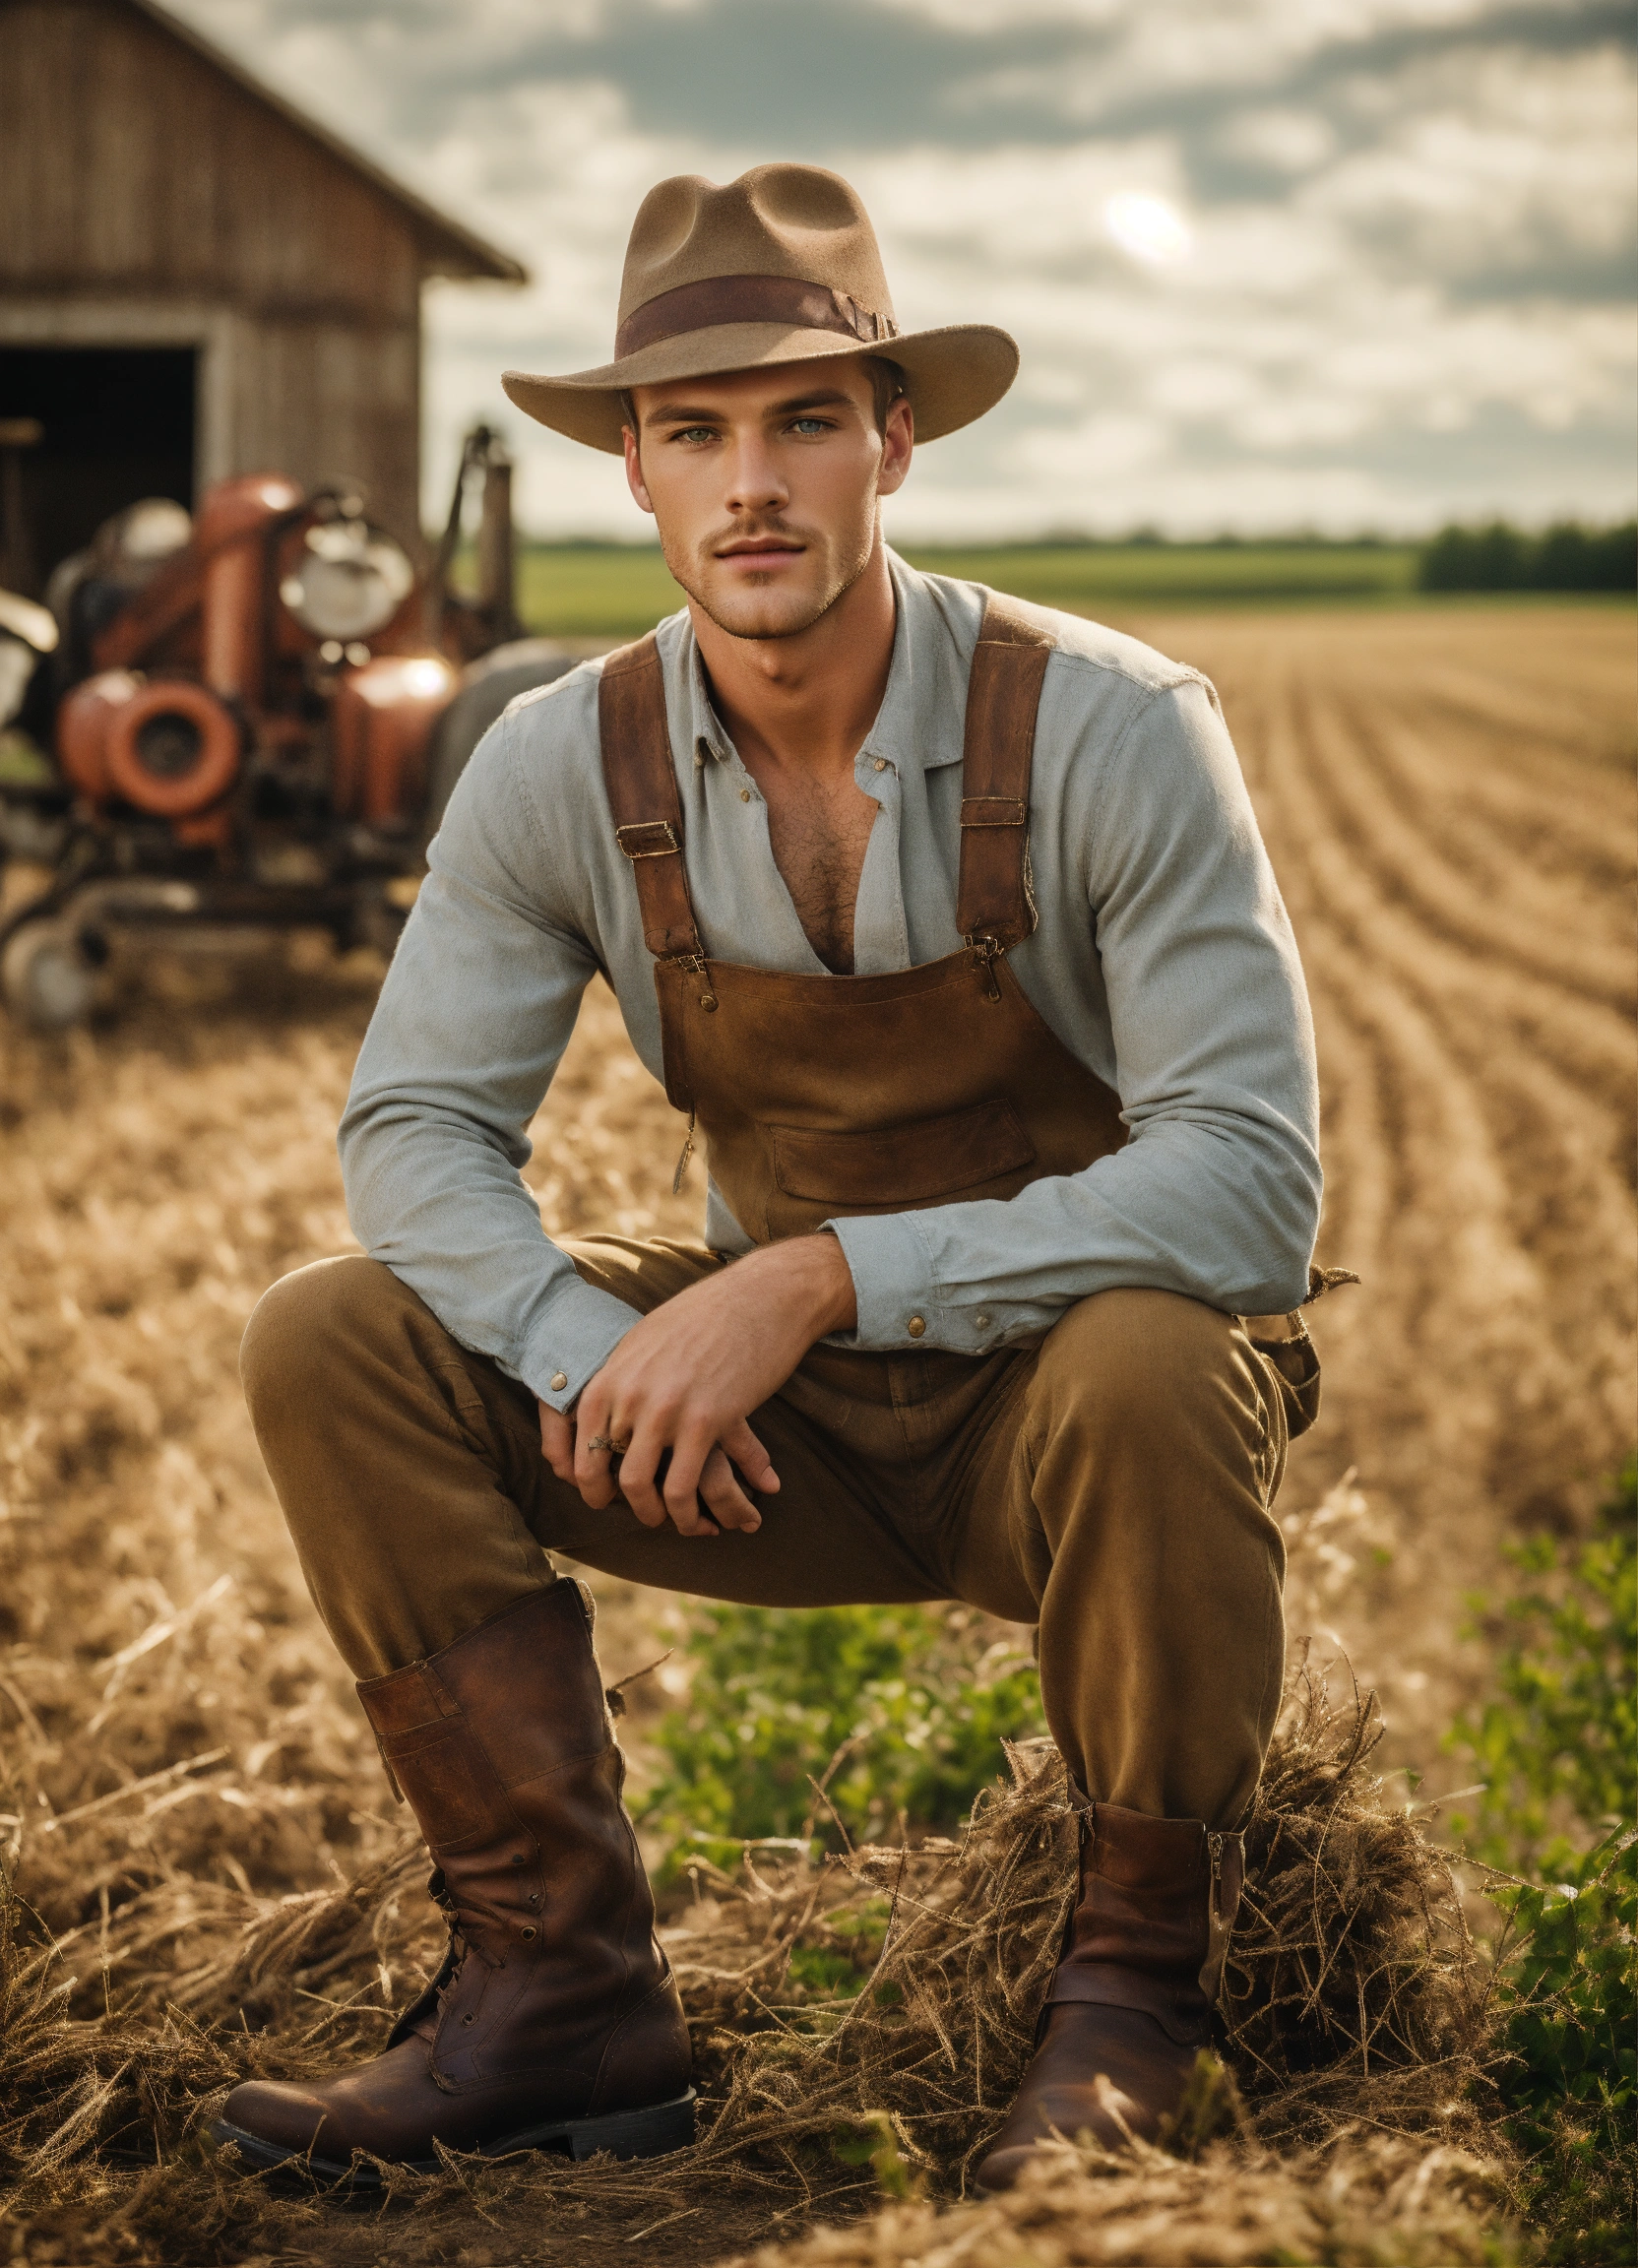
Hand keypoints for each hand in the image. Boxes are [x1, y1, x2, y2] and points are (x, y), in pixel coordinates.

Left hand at [536, 1233, 856, 1538]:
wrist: (760, 1298)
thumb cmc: (707, 1315)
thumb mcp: (648, 1338)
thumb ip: (624, 1374)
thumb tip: (609, 1401)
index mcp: (613, 1374)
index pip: (579, 1443)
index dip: (588, 1480)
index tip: (603, 1494)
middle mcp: (631, 1394)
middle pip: (604, 1469)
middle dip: (618, 1502)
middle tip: (640, 1513)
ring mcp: (666, 1409)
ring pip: (640, 1485)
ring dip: (653, 1514)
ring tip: (670, 1521)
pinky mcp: (706, 1421)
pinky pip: (682, 1485)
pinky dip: (686, 1514)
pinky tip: (698, 1520)